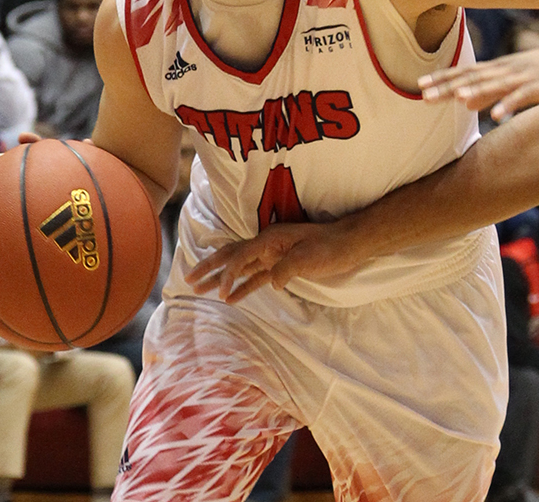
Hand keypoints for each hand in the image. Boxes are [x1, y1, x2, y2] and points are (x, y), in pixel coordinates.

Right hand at [185, 219, 368, 302]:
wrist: (349, 244)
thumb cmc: (331, 248)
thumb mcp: (308, 258)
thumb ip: (286, 270)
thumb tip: (272, 283)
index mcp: (269, 239)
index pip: (240, 256)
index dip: (228, 274)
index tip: (220, 292)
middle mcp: (265, 245)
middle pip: (230, 256)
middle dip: (209, 268)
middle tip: (188, 280)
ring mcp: (271, 256)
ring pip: (239, 267)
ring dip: (220, 279)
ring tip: (199, 289)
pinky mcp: (279, 267)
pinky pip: (255, 278)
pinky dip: (242, 288)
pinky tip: (230, 299)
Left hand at [419, 30, 538, 120]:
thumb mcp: (518, 79)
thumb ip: (492, 90)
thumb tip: (465, 103)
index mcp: (502, 68)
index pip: (466, 73)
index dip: (442, 79)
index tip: (418, 85)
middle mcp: (510, 70)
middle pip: (474, 79)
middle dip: (449, 87)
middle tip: (423, 95)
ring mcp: (527, 77)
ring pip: (497, 86)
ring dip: (477, 93)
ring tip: (457, 101)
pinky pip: (525, 97)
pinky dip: (510, 104)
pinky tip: (496, 115)